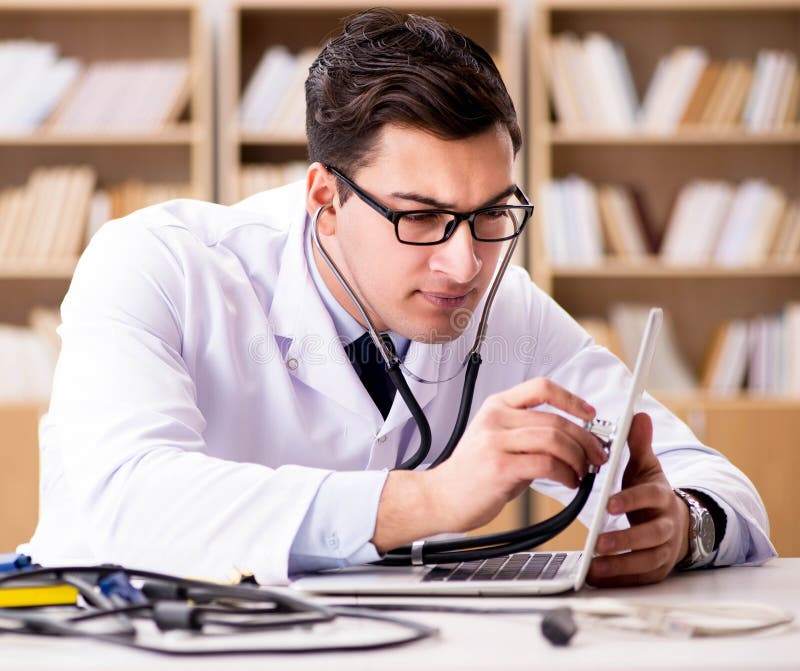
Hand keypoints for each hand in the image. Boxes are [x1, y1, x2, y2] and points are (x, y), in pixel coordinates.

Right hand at [372, 377, 607, 552]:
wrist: (440, 497)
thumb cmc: (472, 473)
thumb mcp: (497, 440)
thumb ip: (529, 433)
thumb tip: (573, 438)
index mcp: (497, 406)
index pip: (541, 387)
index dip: (571, 399)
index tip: (589, 414)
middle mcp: (496, 418)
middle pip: (555, 420)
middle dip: (586, 439)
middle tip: (597, 455)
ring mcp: (495, 441)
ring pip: (554, 440)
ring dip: (578, 459)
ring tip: (582, 472)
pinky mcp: (499, 466)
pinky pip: (546, 465)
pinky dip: (566, 474)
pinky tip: (569, 482)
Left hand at [588, 412, 689, 586]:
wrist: (679, 523)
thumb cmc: (652, 493)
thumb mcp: (646, 467)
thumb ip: (638, 444)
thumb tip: (638, 415)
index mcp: (660, 496)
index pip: (649, 497)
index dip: (631, 500)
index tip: (608, 503)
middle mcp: (665, 525)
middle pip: (651, 535)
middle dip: (625, 539)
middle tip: (599, 542)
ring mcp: (663, 550)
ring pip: (647, 561)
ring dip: (621, 565)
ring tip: (594, 566)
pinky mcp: (657, 570)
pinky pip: (641, 579)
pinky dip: (620, 580)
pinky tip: (596, 577)